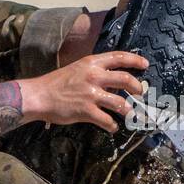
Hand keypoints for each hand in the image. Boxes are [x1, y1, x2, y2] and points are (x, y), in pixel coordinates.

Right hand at [20, 50, 148, 132]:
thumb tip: (113, 80)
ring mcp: (91, 94)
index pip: (119, 57)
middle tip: (140, 93)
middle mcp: (94, 76)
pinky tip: (112, 126)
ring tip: (130, 114)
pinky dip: (112, 125)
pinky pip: (107, 120)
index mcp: (92, 63)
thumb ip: (95, 72)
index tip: (145, 64)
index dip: (135, 60)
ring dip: (129, 110)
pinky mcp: (87, 111)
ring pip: (121, 103)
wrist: (39, 96)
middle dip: (137, 87)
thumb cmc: (56, 83)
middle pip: (126, 79)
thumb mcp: (77, 69)